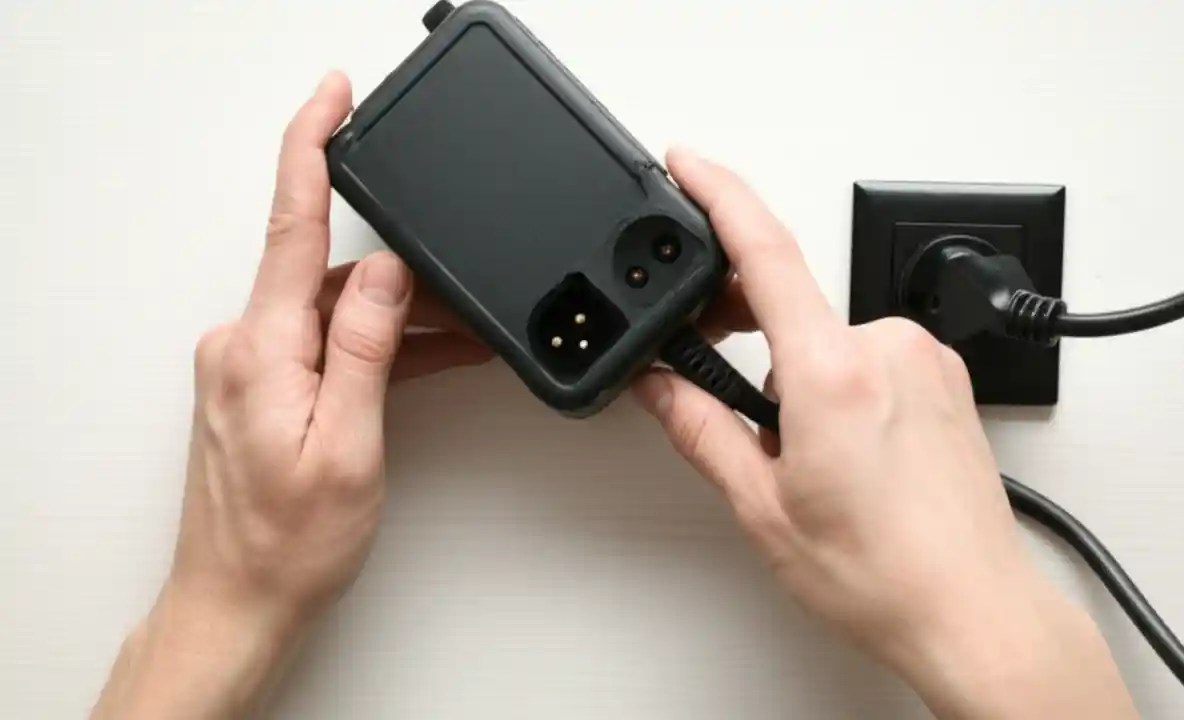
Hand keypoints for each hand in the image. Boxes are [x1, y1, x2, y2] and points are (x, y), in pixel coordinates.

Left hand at [92, 71, 489, 719]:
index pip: (290, 222)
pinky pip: (323, 342)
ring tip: (457, 344)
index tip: (332, 97)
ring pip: (332, 310)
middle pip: (328, 272)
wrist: (240, 601)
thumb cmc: (288, 542)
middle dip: (400, 278)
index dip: (312, 147)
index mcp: (261, 349)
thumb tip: (383, 271)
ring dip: (393, 320)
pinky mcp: (258, 385)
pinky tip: (419, 358)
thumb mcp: (349, 444)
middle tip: (460, 305)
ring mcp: (249, 365)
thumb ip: (363, 347)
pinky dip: (371, 346)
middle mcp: (244, 345)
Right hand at [634, 149, 1138, 718]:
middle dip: (749, 342)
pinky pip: (873, 358)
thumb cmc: (887, 577)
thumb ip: (701, 429)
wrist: (975, 615)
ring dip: (801, 380)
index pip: (764, 250)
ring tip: (809, 459)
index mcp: (831, 374)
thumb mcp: (763, 506)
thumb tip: (660, 386)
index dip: (718, 194)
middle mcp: (886, 350)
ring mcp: (925, 362)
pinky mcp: (948, 380)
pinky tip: (848, 452)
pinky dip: (844, 386)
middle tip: (742, 415)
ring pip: (830, 342)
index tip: (688, 164)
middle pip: (790, 304)